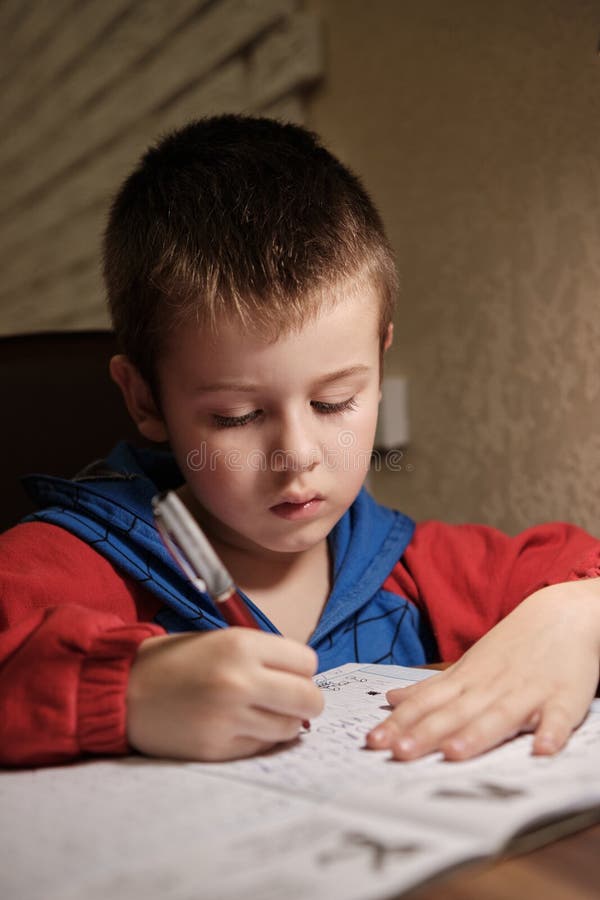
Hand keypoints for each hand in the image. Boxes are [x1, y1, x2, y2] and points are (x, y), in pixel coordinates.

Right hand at [127, 628, 322, 760]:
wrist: (123, 690)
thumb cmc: (175, 661)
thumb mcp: (220, 640)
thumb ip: (262, 655)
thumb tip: (305, 680)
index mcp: (241, 645)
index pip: (307, 662)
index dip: (301, 670)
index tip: (290, 674)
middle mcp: (239, 680)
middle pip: (309, 698)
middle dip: (306, 701)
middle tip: (291, 701)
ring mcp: (229, 718)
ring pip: (290, 727)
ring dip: (284, 722)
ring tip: (261, 713)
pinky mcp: (217, 748)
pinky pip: (262, 746)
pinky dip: (259, 739)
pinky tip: (239, 727)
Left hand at [366, 580, 599, 760]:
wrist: (562, 613)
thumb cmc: (512, 646)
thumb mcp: (467, 664)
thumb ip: (432, 687)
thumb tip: (391, 698)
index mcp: (466, 680)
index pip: (426, 704)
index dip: (400, 722)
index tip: (374, 741)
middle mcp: (490, 687)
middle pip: (454, 713)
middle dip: (426, 733)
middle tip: (399, 753)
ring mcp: (527, 692)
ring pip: (499, 716)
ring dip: (477, 734)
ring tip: (454, 754)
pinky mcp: (563, 698)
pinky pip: (557, 717)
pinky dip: (551, 732)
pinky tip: (542, 749)